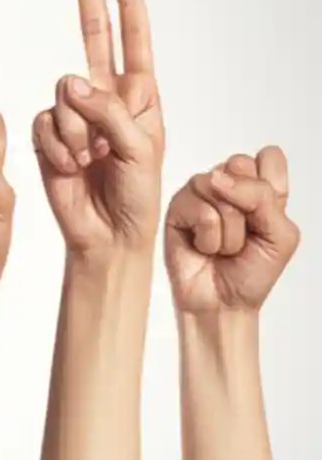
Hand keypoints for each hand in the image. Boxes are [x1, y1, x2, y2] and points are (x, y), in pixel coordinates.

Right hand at [33, 0, 164, 251]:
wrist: (107, 235)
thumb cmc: (138, 197)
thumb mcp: (140, 151)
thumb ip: (109, 112)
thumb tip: (68, 82)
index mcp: (140, 97)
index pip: (134, 40)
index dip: (128, 3)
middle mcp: (107, 99)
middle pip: (93, 37)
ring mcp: (76, 117)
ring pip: (62, 98)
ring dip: (76, 133)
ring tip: (92, 162)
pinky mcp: (48, 137)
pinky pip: (43, 124)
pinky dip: (56, 147)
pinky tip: (71, 168)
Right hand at [165, 147, 298, 311]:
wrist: (223, 303)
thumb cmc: (252, 273)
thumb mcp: (281, 236)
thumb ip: (263, 198)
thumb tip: (220, 178)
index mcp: (260, 186)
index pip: (269, 157)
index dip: (269, 186)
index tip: (266, 217)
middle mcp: (229, 185)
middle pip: (240, 165)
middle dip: (248, 208)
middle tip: (245, 234)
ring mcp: (200, 193)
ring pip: (219, 188)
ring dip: (229, 230)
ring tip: (224, 247)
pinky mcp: (177, 208)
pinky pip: (200, 211)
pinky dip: (210, 238)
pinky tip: (204, 248)